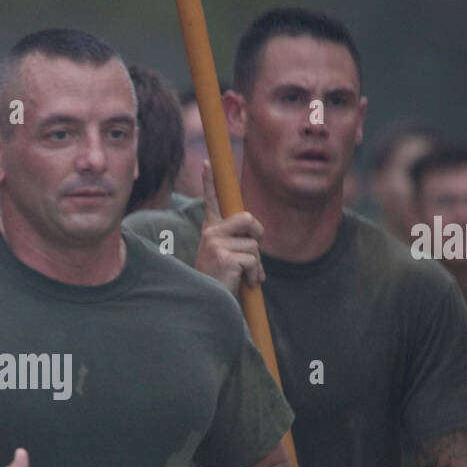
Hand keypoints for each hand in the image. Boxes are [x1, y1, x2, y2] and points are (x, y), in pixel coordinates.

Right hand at [195, 161, 265, 292]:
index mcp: (211, 231)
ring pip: (254, 244)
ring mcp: (215, 244)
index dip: (210, 181)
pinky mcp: (225, 257)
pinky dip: (255, 275)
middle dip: (258, 237)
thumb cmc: (221, 283)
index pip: (211, 201)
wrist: (209, 304)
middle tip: (252, 258)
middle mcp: (210, 233)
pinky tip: (244, 284)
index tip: (208, 162)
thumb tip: (257, 241)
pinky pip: (254, 260)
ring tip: (244, 277)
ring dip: (257, 265)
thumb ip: (241, 244)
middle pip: (249, 219)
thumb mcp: (228, 258)